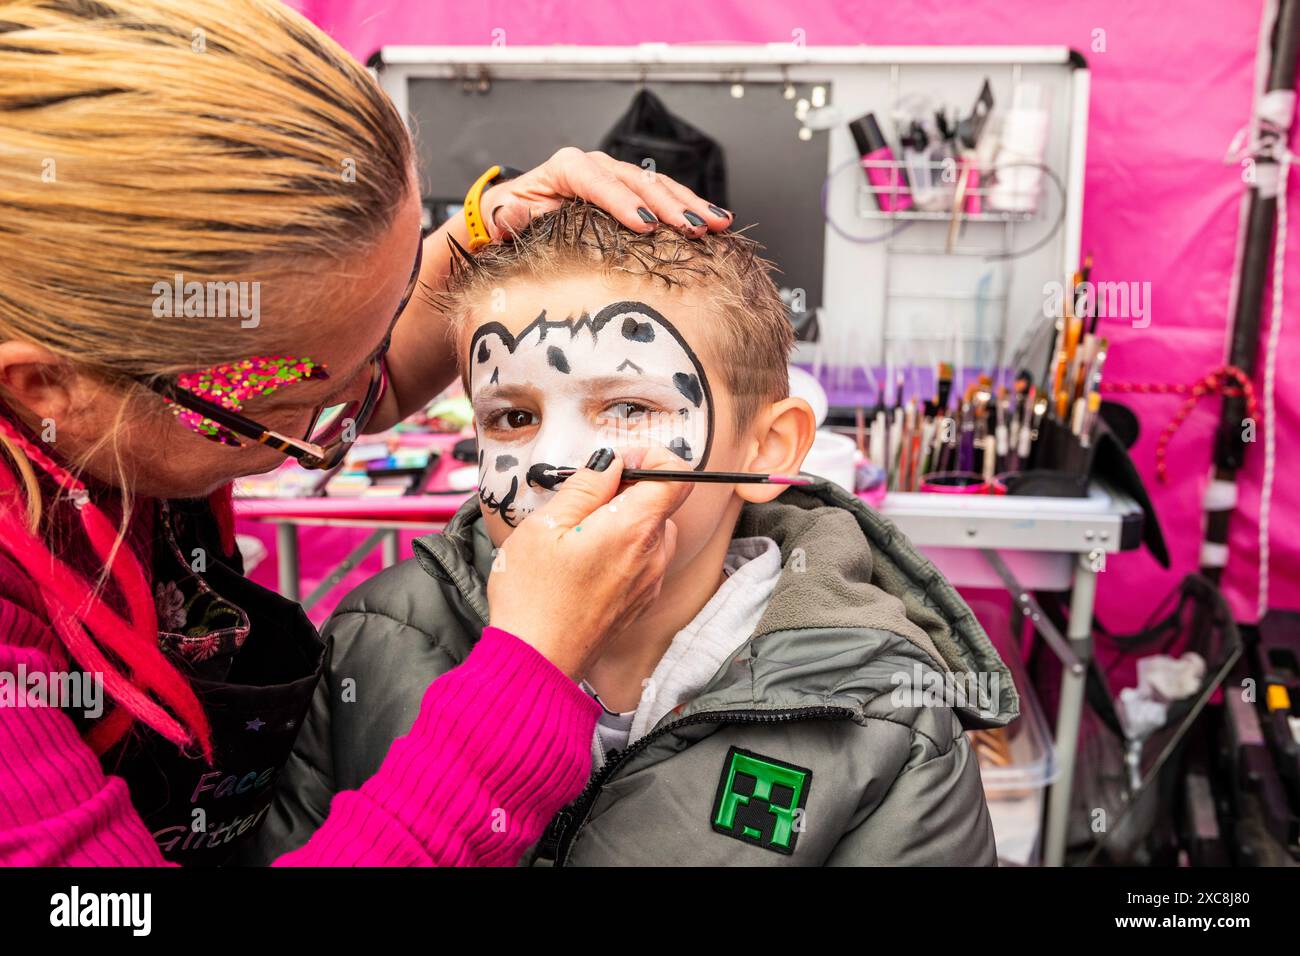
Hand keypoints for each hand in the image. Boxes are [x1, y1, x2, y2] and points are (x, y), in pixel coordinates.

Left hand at [482, 148, 732, 239]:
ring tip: (718, 223)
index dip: (623, 202)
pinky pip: (664, 198)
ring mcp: (617, 179)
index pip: (598, 180)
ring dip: (690, 205)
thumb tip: (514, 213)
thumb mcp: (502, 220)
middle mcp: (596, 167)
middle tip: (695, 227)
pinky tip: (716, 220)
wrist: (516, 220)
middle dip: (669, 204)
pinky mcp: (631, 195)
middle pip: (638, 180)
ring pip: (658, 186)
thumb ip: (508, 218)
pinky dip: (690, 208)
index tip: (646, 224)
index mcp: (566, 168)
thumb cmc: (511, 220)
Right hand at [486, 445, 692, 679]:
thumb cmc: (533, 597)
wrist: (535, 662)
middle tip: (585, 499)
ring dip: (626, 522)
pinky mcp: (640, 602)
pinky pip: (644, 561)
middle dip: (629, 492)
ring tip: (581, 533)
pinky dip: (623, 550)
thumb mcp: (545, 525)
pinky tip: (585, 561)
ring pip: (654, 533)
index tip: (619, 463)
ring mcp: (649, 582)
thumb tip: (610, 464)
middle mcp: (652, 556)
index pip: (677, 477)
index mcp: (634, 529)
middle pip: (662, 504)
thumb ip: (585, 487)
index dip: (652, 459)